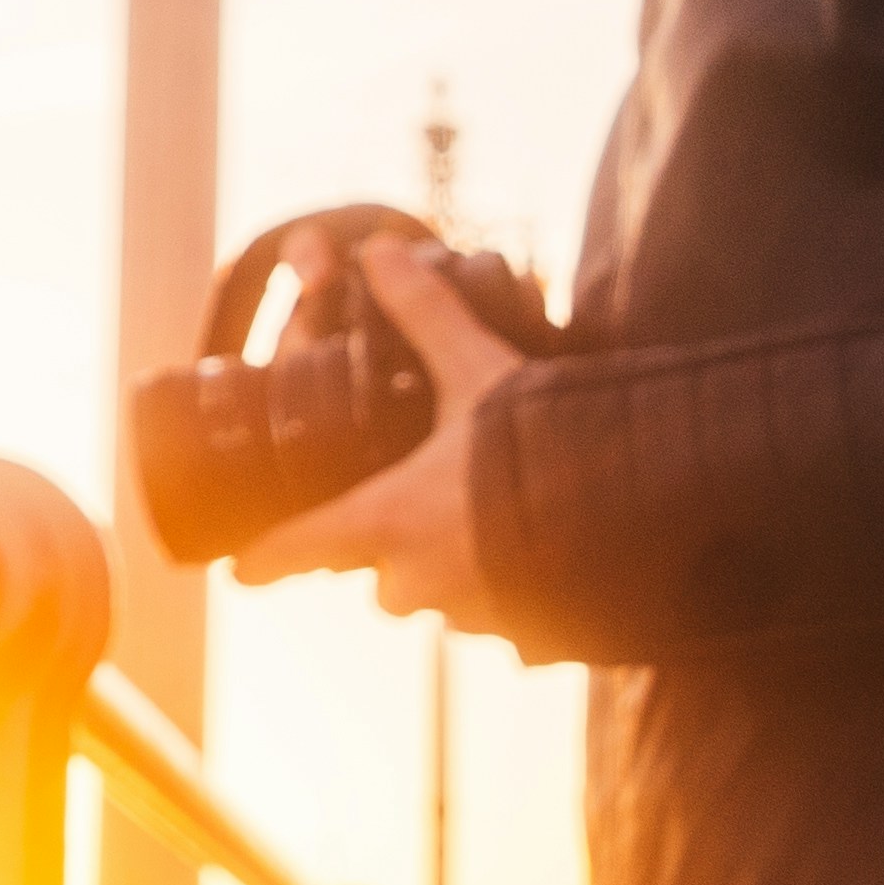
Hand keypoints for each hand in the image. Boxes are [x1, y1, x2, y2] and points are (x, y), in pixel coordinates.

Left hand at [230, 229, 520, 633]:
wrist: (645, 500)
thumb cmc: (550, 437)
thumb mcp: (476, 366)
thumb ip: (424, 312)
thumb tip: (379, 250)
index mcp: (392, 519)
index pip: (302, 551)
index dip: (266, 560)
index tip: (237, 572)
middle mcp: (426, 579)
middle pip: (378, 581)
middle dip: (387, 553)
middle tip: (408, 514)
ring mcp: (481, 613)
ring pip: (439, 601)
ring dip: (448, 572)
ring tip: (481, 525)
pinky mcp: (534, 634)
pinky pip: (501, 618)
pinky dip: (507, 589)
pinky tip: (534, 553)